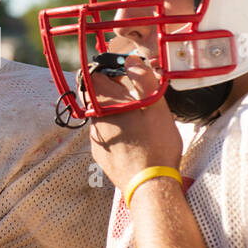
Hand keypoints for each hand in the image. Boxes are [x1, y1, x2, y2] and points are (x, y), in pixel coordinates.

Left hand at [86, 56, 183, 189]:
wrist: (149, 186)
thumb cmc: (156, 146)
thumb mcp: (156, 107)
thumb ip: (143, 79)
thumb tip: (132, 61)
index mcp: (106, 104)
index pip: (92, 75)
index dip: (107, 70)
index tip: (124, 75)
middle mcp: (95, 120)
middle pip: (96, 96)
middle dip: (113, 92)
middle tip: (135, 96)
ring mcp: (95, 139)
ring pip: (100, 116)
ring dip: (115, 112)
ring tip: (138, 119)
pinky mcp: (100, 155)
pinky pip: (103, 134)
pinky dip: (115, 130)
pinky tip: (133, 138)